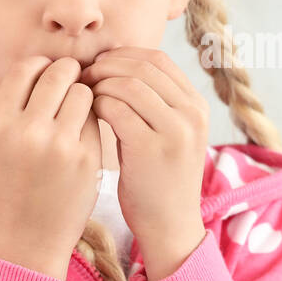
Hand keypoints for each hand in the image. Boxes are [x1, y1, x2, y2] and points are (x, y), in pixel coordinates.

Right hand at [0, 55, 102, 274]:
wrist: (27, 239)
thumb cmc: (15, 186)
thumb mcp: (0, 144)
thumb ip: (19, 107)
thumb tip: (48, 64)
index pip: (25, 67)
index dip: (41, 65)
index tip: (49, 74)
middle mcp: (27, 130)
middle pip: (59, 72)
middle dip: (70, 74)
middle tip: (73, 86)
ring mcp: (59, 144)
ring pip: (83, 92)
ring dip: (85, 96)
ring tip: (78, 114)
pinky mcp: (87, 158)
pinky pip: (97, 120)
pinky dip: (94, 122)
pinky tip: (85, 138)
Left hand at [79, 47, 207, 277]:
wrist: (169, 224)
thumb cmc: (159, 178)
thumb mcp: (167, 134)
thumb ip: (152, 102)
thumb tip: (113, 65)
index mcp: (197, 105)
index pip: (158, 60)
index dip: (124, 56)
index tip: (100, 65)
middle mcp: (191, 114)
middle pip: (142, 67)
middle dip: (107, 67)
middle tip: (84, 77)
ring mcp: (175, 131)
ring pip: (128, 85)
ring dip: (99, 85)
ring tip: (84, 96)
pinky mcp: (151, 149)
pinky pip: (116, 110)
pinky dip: (97, 106)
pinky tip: (89, 116)